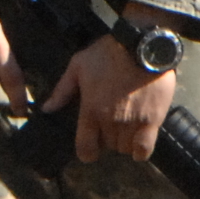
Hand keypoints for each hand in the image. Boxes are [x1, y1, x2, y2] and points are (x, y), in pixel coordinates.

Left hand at [42, 18, 176, 162]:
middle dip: (106, 140)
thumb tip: (46, 108)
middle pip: (107, 146)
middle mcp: (111, 121)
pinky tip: (139, 145)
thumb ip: (62, 90)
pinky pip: (145, 148)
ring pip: (125, 148)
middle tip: (109, 127)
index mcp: (91, 110)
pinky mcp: (153, 120)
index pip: (85, 147)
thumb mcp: (78, 66)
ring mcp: (133, 122)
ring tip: (124, 131)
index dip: (86, 152)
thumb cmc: (108, 53)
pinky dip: (141, 150)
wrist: (143, 45)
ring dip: (123, 143)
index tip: (89, 150)